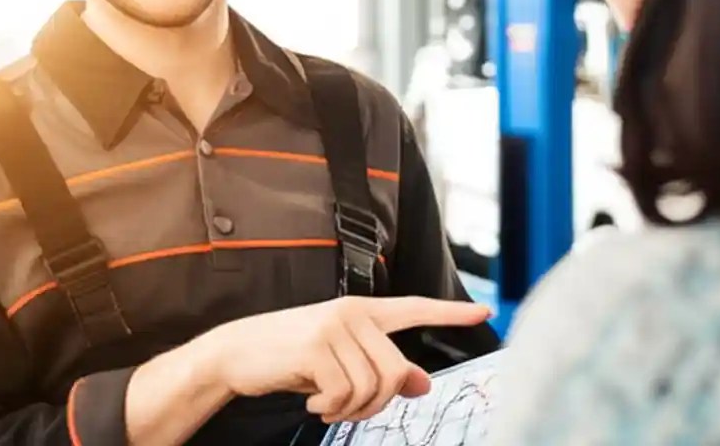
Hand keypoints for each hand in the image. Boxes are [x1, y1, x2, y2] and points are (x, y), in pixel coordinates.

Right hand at [204, 296, 490, 423]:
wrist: (236, 353)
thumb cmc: (289, 358)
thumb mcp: (339, 363)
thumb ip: (381, 370)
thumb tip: (422, 384)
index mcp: (361, 311)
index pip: (412, 308)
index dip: (449, 313)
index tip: (483, 311)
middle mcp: (351, 313)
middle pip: (396, 371)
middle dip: (376, 403)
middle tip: (345, 408)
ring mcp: (334, 326)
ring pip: (373, 386)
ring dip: (351, 410)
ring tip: (326, 405)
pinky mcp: (316, 346)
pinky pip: (346, 393)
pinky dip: (332, 409)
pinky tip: (312, 403)